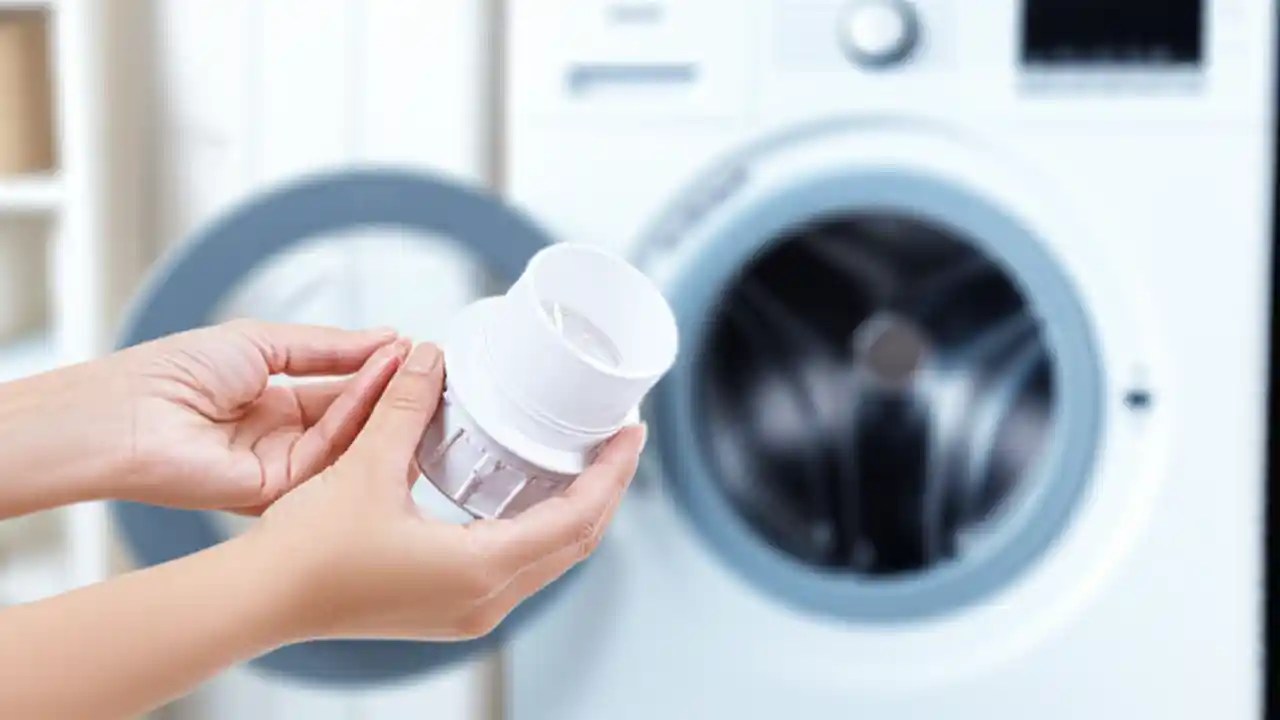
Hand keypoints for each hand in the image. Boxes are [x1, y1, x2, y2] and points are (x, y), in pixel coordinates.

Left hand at [116, 319, 407, 512]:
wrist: (127, 414)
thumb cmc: (171, 373)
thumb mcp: (262, 342)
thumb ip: (328, 347)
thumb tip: (382, 339)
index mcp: (270, 402)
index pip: (337, 387)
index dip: (372, 369)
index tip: (409, 350)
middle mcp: (280, 437)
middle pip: (349, 415)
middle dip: (386, 386)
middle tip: (425, 362)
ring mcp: (281, 466)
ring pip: (346, 436)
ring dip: (379, 399)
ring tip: (411, 367)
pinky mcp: (279, 491)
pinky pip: (329, 455)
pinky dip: (358, 421)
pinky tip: (380, 389)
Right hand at [251, 342, 645, 640]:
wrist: (260, 600)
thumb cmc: (308, 552)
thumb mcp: (367, 465)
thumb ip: (408, 407)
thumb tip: (432, 359)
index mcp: (481, 569)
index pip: (577, 519)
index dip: (612, 474)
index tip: (631, 434)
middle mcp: (485, 599)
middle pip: (574, 543)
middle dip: (603, 490)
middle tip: (617, 441)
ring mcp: (467, 609)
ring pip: (547, 558)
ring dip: (572, 511)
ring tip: (582, 460)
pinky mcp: (447, 606)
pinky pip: (517, 566)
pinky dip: (535, 527)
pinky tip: (526, 494)